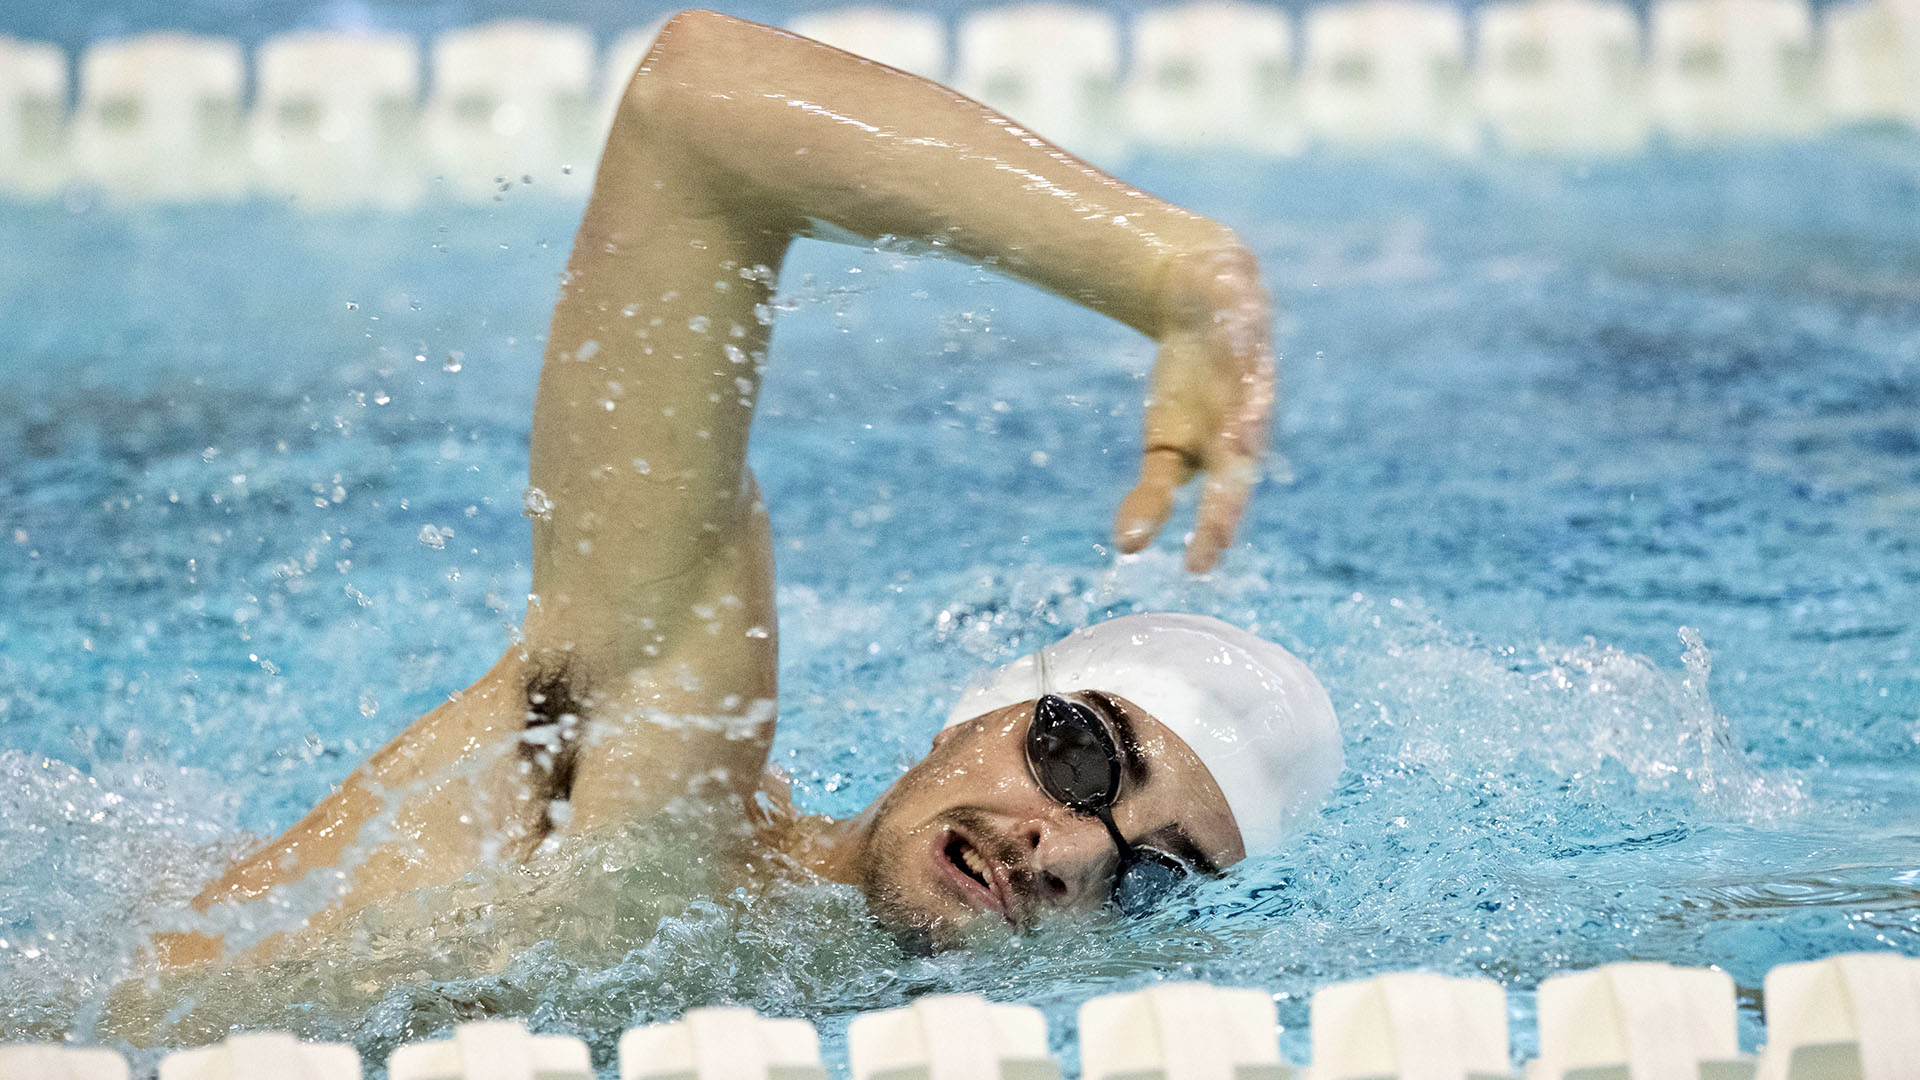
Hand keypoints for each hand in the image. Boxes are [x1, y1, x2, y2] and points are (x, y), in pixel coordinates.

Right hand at [1113, 244, 1274, 572]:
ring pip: (1254, 395)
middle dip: (1233, 488)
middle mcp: (1251, 417)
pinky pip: (1244, 329)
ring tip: (1240, 440)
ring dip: (1250, 416)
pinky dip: (1237, 338)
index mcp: (1233, 454)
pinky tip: (1229, 342)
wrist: (1202, 306)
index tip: (1195, 567)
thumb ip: (1153, 496)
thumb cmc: (1189, 392)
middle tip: (1221, 528)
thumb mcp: (1164, 447)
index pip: (1226, 499)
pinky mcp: (1247, 317)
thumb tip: (1125, 548)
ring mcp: (1253, 368)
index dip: (1213, 528)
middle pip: (1244, 457)